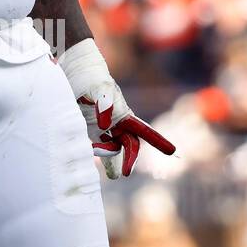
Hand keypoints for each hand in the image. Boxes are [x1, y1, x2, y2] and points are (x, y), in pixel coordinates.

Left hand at [58, 39, 174, 179]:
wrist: (74, 70)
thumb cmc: (91, 76)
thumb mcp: (98, 87)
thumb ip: (104, 104)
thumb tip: (105, 124)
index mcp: (124, 114)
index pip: (143, 130)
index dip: (158, 141)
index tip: (172, 151)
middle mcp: (115, 123)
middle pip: (127, 145)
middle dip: (128, 160)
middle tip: (124, 174)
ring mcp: (102, 127)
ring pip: (111, 148)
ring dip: (111, 160)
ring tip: (114, 175)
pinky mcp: (88, 129)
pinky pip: (95, 145)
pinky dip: (96, 154)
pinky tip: (92, 160)